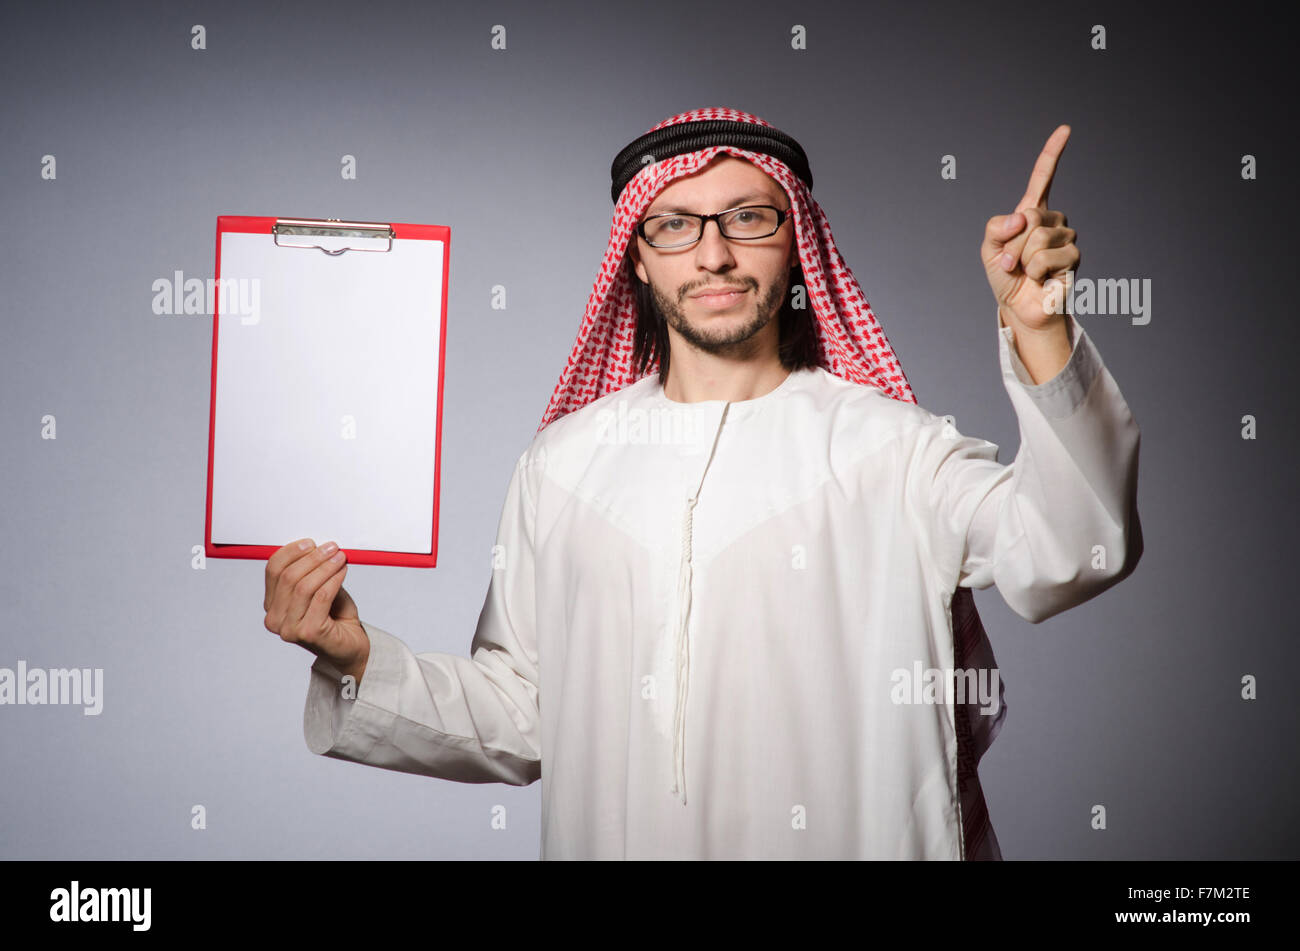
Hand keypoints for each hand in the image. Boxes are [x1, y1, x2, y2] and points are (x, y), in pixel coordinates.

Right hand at [264, 539, 368, 682]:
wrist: (350, 647)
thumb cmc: (334, 617)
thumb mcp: (319, 589)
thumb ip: (312, 572)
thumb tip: (316, 547)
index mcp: (272, 606)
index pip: (273, 571)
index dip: (291, 552)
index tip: (310, 543)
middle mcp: (275, 619)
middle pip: (288, 577)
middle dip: (312, 558)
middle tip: (331, 548)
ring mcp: (289, 629)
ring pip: (304, 586)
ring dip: (325, 567)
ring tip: (339, 558)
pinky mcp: (309, 633)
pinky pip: (321, 597)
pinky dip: (334, 579)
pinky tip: (342, 571)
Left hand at [981, 124, 1079, 333]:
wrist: (1019, 307)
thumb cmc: (1006, 277)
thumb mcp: (989, 250)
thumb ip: (996, 228)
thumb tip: (1021, 218)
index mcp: (1032, 212)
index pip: (1044, 177)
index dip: (1053, 153)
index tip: (1065, 129)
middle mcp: (1052, 220)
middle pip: (1028, 216)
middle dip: (1011, 243)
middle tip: (1012, 262)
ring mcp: (1065, 237)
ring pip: (1036, 238)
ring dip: (1022, 260)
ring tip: (1026, 271)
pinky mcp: (1073, 257)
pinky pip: (1044, 258)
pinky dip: (1034, 272)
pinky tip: (1039, 279)